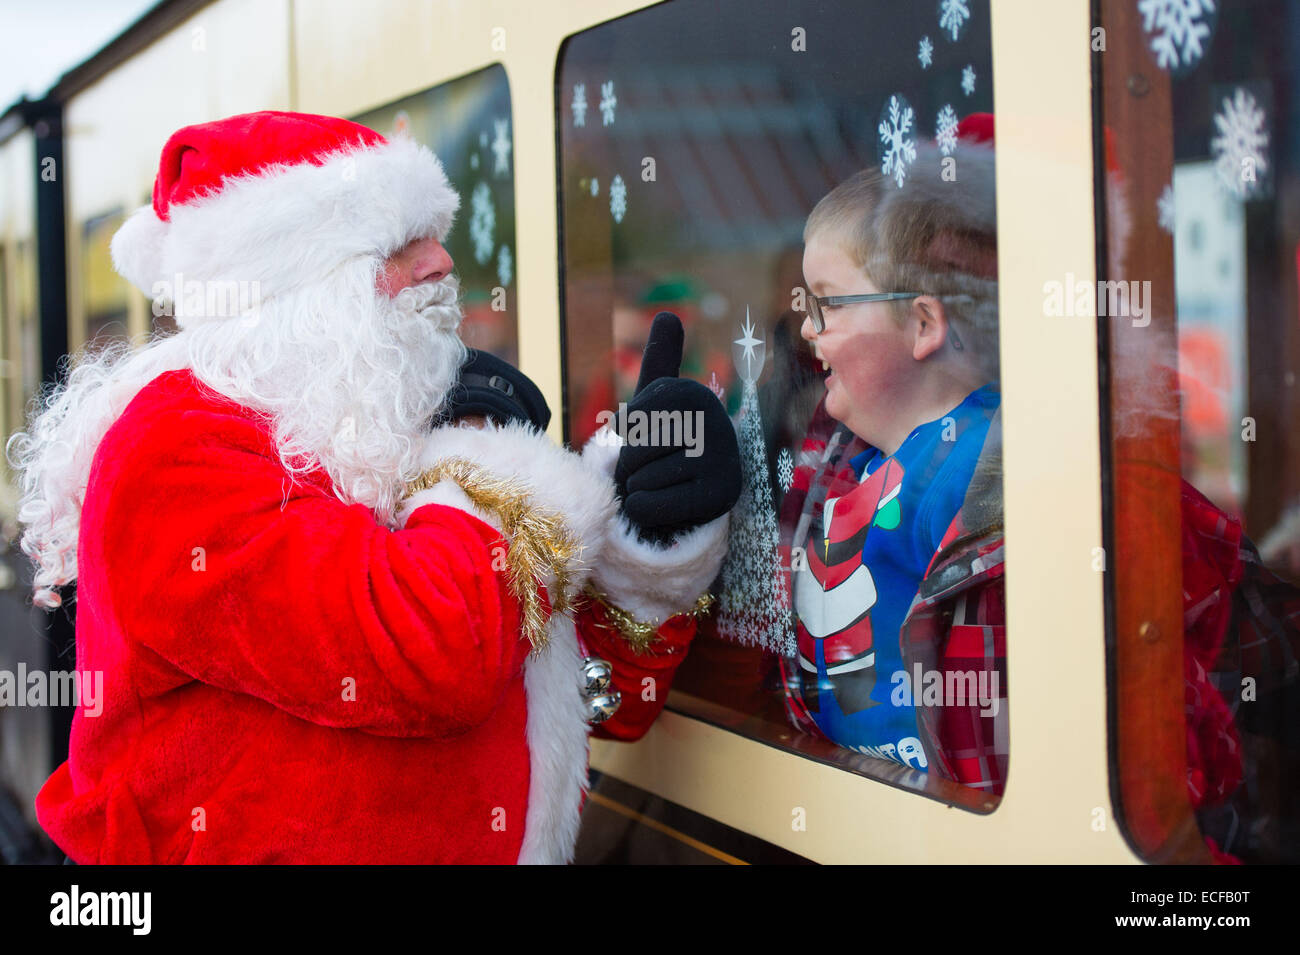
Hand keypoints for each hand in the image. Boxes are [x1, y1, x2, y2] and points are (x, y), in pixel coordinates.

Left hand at [614, 312, 740, 544]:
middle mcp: (718, 424)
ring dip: (637, 488)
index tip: (644, 436)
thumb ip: (659, 362)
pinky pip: (650, 505)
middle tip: (651, 467)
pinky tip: (662, 506)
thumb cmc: (665, 445)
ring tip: (660, 484)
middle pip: (637, 450)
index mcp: (695, 395)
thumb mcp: (657, 402)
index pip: (631, 419)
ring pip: (643, 479)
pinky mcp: (720, 498)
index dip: (626, 434)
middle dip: (630, 464)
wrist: (689, 497)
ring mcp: (723, 462)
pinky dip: (643, 510)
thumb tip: (668, 314)